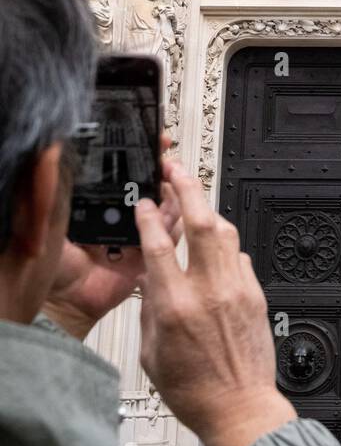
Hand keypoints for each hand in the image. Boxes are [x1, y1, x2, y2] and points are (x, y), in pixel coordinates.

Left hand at [43, 137, 180, 341]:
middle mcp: (119, 219)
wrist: (65, 303)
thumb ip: (61, 191)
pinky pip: (169, 236)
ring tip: (176, 176)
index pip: (124, 176)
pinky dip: (176, 221)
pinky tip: (179, 206)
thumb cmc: (56, 267)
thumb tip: (59, 156)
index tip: (150, 141)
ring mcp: (135, 237)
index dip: (138, 158)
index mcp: (99, 207)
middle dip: (160, 170)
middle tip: (167, 156)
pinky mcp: (148, 256)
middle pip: (147, 188)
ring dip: (171, 191)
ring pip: (163, 208)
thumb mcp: (56, 219)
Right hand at [136, 162, 296, 445]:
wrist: (241, 409)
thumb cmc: (196, 391)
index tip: (145, 204)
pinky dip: (225, 245)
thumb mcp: (151, 353)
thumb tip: (150, 279)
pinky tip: (216, 246)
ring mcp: (237, 289)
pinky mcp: (256, 294)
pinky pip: (239, 256)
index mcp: (175, 306)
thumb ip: (149, 309)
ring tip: (194, 202)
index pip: (159, 246)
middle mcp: (209, 291)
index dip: (149, 217)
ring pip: (225, 232)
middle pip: (199, 222)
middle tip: (176, 170)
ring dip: (207, 212)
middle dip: (186, 188)